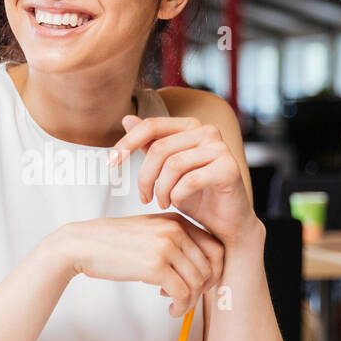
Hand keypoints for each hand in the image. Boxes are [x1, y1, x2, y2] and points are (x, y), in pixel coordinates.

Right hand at [57, 213, 224, 316]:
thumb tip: (199, 270)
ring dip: (189, 301)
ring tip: (176, 306)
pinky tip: (170, 309)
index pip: (215, 247)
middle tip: (187, 297)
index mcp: (176, 220)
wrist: (83, 244)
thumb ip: (174, 243)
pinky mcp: (155, 266)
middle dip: (203, 288)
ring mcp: (166, 247)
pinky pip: (182, 293)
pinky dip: (180, 307)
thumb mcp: (149, 232)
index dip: (215, 270)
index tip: (202, 284)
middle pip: (209, 266)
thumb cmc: (113, 242)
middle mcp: (175, 230)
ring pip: (197, 282)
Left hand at [108, 114, 256, 245]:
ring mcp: (220, 149)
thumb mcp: (167, 170)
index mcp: (191, 126)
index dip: (127, 143)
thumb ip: (150, 145)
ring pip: (173, 165)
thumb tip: (127, 118)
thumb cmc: (197, 196)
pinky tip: (176, 204)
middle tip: (144, 198)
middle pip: (160, 148)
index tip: (112, 163)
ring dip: (161, 189)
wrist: (227, 222)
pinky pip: (190, 180)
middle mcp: (208, 132)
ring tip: (162, 202)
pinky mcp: (229, 168)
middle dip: (145, 177)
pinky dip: (177, 196)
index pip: (151, 125)